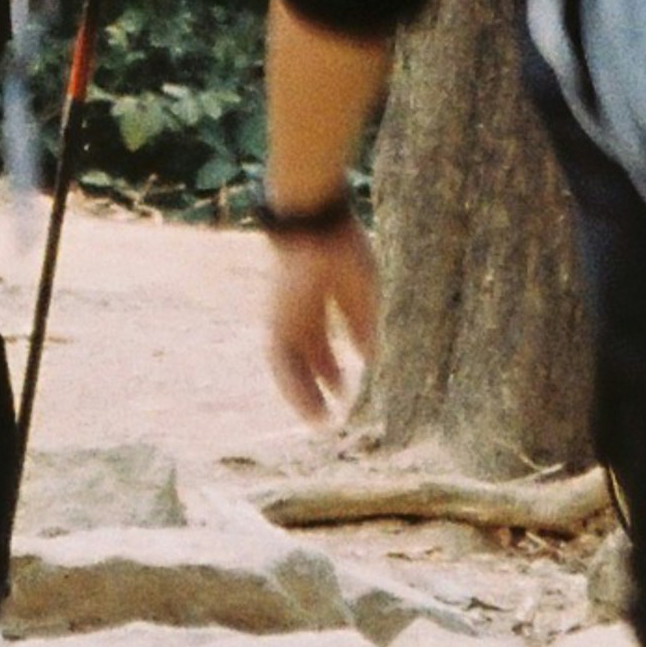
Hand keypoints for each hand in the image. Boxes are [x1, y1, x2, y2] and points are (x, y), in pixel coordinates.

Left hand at [261, 204, 373, 424]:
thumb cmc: (342, 248)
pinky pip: (280, 362)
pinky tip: (308, 406)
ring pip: (288, 365)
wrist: (315, 224)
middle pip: (305, 357)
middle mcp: (297, 314)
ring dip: (301, 395)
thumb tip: (369, 358)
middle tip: (331, 411)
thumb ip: (362, 324)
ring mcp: (284, 318)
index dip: (331, 369)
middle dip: (317, 385)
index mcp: (317, 302)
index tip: (343, 390)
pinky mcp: (277, 321)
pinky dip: (293, 386)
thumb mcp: (362, 292)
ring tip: (319, 422)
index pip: (320, 344)